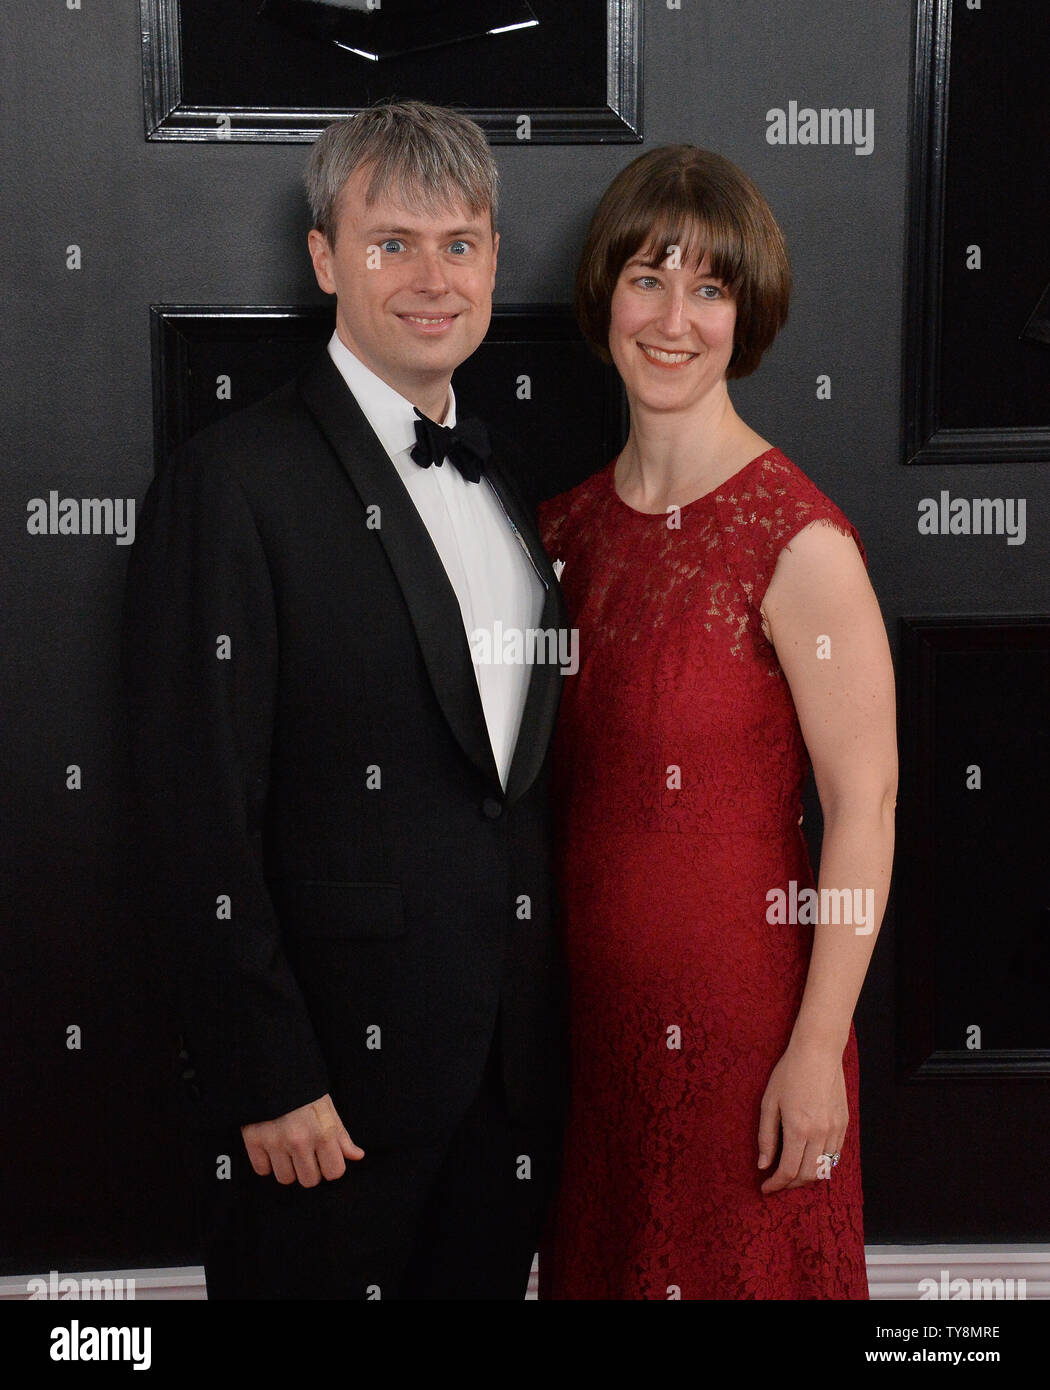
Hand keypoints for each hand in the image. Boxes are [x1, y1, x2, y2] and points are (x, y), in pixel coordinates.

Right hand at [240, 1093, 363, 1186]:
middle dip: (310, 1170)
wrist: (272, 1069)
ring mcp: (275, 1143)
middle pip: (309, 1181)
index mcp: (323, 1132)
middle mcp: (300, 1141)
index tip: (325, 1158)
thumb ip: (341, 1135)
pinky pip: (262, 1170)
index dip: (331, 1166)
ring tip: (288, 1150)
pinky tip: (272, 1148)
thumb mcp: (327, 1108)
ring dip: (287, 1168)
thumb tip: (357, 1156)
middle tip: (306, 1154)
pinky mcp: (253, 1141)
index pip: (334, 1172)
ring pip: (285, 1178)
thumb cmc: (304, 1089)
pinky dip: (266, 1163)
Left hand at [757, 1042, 846, 1193]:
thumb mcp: (769, 1102)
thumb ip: (766, 1136)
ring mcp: (835, 1129)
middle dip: (790, 1184)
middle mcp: (820, 1133)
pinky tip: (808, 1157)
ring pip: (824, 1168)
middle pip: (808, 1176)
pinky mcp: (844, 1124)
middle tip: (777, 1182)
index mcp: (798, 1128)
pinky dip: (821, 1163)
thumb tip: (763, 1164)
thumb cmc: (789, 1073)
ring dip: (807, 1176)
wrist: (818, 1052)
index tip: (765, 1188)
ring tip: (791, 1172)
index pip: (789, 1171)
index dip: (776, 1184)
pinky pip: (834, 1155)